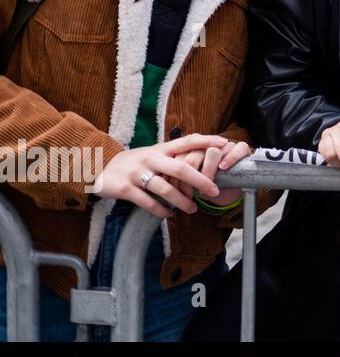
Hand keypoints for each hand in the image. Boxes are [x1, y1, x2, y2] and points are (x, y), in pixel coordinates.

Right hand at [90, 134, 228, 218]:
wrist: (98, 166)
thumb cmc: (134, 162)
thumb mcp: (154, 153)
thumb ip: (174, 154)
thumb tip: (204, 153)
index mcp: (160, 149)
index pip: (187, 141)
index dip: (206, 141)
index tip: (225, 143)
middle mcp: (151, 159)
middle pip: (180, 168)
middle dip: (200, 180)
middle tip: (215, 191)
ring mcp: (137, 173)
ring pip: (165, 188)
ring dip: (182, 201)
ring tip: (193, 209)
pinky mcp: (125, 188)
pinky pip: (147, 202)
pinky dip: (160, 210)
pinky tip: (169, 215)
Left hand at [176, 140, 251, 205]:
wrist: (225, 190)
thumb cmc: (204, 188)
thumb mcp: (188, 184)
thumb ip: (178, 180)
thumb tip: (163, 186)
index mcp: (191, 149)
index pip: (180, 156)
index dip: (175, 174)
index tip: (172, 191)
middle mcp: (208, 145)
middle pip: (194, 155)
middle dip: (189, 178)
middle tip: (188, 195)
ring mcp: (225, 146)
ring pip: (213, 152)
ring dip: (207, 172)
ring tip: (205, 188)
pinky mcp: (241, 148)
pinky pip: (237, 149)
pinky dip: (230, 158)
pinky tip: (223, 168)